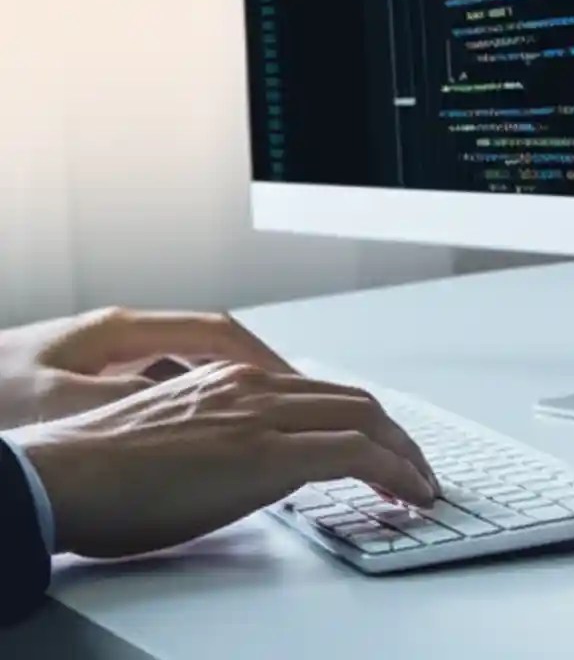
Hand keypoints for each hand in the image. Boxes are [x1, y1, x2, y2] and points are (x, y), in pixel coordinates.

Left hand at [0, 307, 292, 427]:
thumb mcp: (73, 405)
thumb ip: (142, 404)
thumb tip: (203, 407)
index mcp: (119, 331)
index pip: (217, 330)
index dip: (270, 356)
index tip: (304, 385)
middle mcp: (115, 339)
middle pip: (212, 344)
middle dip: (265, 371)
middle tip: (305, 403)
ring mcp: (101, 363)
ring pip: (186, 368)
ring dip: (230, 391)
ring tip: (263, 422)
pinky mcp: (85, 389)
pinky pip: (159, 390)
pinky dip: (191, 408)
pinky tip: (195, 438)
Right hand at [5, 361, 440, 558]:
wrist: (62, 476)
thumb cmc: (103, 471)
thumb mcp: (178, 438)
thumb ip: (225, 437)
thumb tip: (257, 464)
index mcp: (233, 379)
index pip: (323, 393)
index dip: (365, 422)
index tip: (381, 449)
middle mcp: (254, 386)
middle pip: (356, 402)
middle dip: (397, 437)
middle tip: (415, 470)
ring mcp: (262, 416)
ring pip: (365, 419)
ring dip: (405, 455)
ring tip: (421, 487)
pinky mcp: (265, 453)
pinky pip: (355, 454)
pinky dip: (395, 472)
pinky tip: (408, 494)